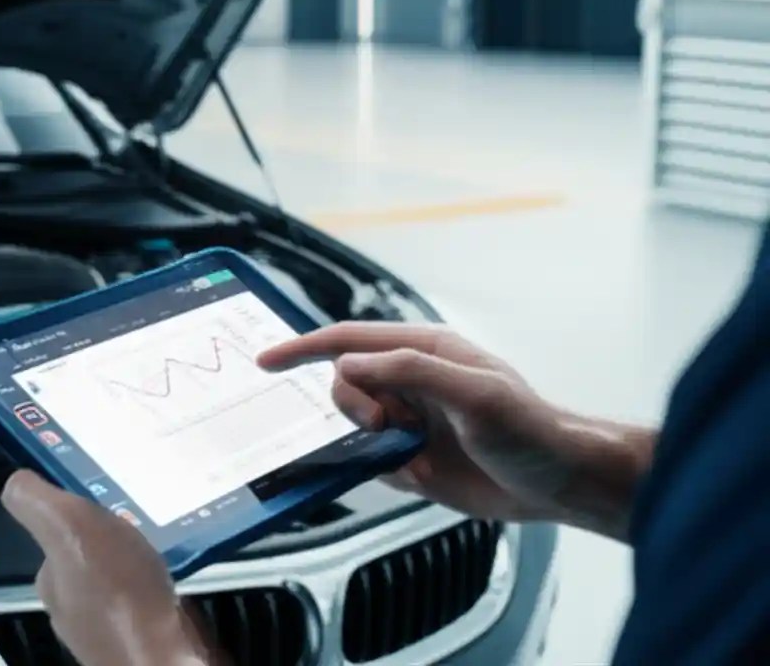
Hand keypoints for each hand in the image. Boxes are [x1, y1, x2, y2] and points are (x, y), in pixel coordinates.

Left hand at [0, 470, 226, 665]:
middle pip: (93, 557)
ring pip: (125, 578)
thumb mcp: (67, 529)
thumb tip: (13, 481)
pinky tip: (181, 570)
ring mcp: (115, 627)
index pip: (57, 537)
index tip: (102, 492)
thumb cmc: (118, 594)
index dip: (76, 512)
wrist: (165, 659)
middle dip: (114, 534)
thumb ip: (37, 504)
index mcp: (52, 581)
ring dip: (142, 557)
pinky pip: (154, 597)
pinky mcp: (151, 636)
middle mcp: (77, 607)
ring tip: (164, 535)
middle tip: (142, 509)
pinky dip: (164, 581)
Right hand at [258, 323, 574, 523]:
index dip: (304, 347)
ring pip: (351, 421)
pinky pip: (367, 457)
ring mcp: (409, 420)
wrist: (557, 483)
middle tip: (387, 428)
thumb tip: (349, 363)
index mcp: (424, 351)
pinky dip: (375, 465)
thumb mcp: (474, 394)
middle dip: (352, 405)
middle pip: (344, 382)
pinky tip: (413, 471)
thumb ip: (410, 371)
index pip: (349, 340)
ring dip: (366, 437)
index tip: (266, 361)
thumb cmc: (528, 430)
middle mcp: (411, 381)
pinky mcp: (410, 458)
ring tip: (409, 451)